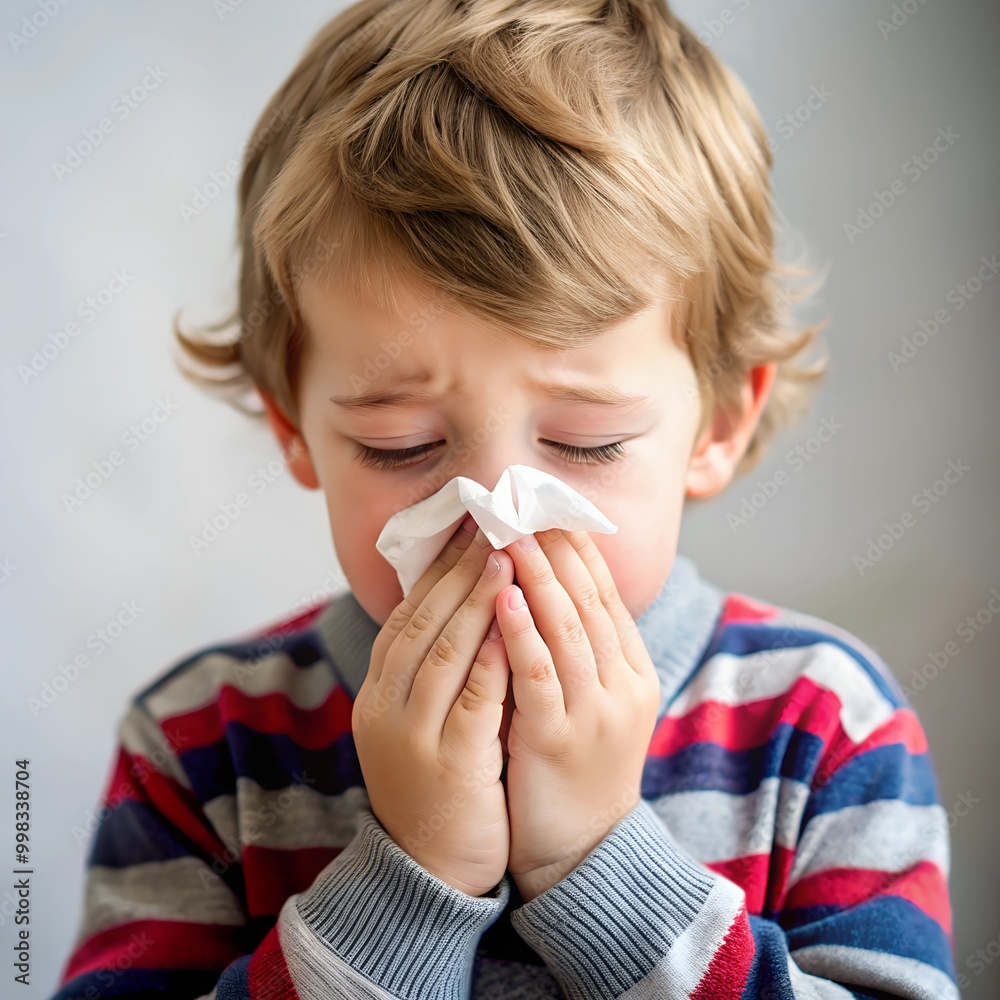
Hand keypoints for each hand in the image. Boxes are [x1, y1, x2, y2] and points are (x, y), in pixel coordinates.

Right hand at [352, 515, 515, 896]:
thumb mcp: (420, 718)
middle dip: (459, 570)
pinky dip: (493, 658)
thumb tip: (463, 600)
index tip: (470, 530)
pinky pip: (473, 699)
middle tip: (491, 526)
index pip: (408, 614)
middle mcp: (385, 706)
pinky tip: (516, 624)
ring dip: (475, 600)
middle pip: (422, 621)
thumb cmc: (437, 781)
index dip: (439, 569)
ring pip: (443, 651)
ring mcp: (412, 734)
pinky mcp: (448, 763)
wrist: (427, 868)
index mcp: (378, 691)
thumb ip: (434, 665)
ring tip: (506, 557)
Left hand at [492, 528, 660, 901]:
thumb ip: (578, 650)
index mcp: (631, 672)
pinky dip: (521, 631)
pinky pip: (539, 674)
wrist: (582, 850)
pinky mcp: (558, 738)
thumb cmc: (576, 767)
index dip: (577, 550)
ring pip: (568, 629)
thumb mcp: (591, 701)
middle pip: (589, 602)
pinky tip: (501, 596)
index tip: (548, 509)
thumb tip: (545, 586)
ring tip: (512, 536)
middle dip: (555, 550)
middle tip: (526, 506)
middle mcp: (621, 685)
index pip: (605, 596)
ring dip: (538, 577)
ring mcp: (594, 712)